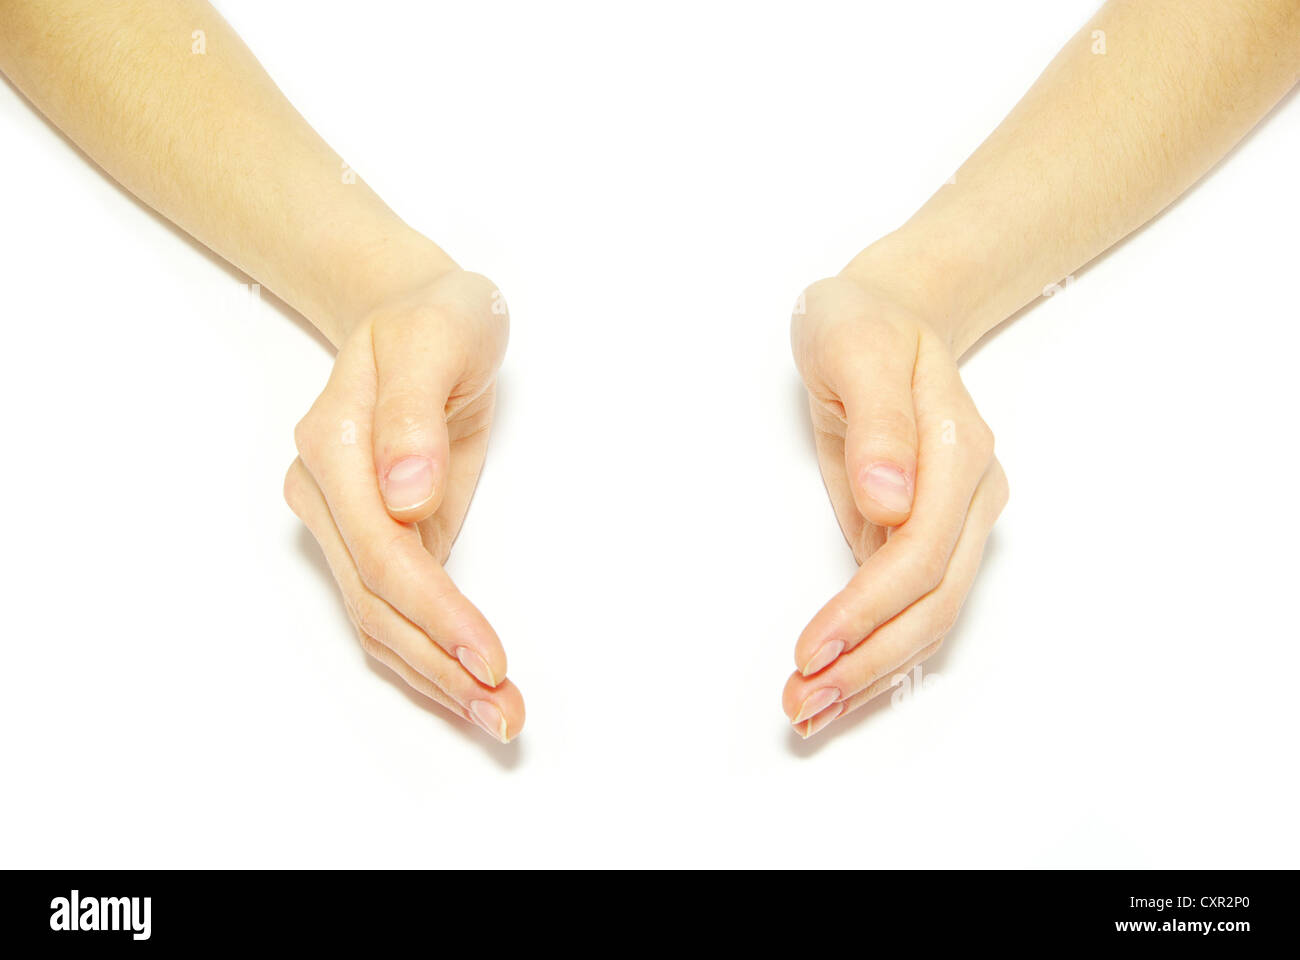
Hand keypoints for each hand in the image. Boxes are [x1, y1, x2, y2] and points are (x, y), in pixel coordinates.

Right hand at [283, 268, 522, 742]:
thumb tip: (403, 496)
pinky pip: (388, 609)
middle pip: (375, 600)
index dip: (435, 610)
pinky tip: (463, 689)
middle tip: (503, 713)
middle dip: (439, 663)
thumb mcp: (437, 338)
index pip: (381, 550)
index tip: (489, 656)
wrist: (414, 317)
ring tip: (497, 717)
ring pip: (376, 618)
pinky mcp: (369, 537)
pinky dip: (425, 654)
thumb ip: (414, 414)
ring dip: (433, 677)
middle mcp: (324, 490)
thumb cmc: (434, 320)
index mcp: (335, 442)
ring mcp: (341, 519)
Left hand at [786, 274, 1007, 737]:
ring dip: (872, 671)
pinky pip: (911, 605)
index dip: (868, 607)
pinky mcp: (930, 535)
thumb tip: (890, 500)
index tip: (811, 647)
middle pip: (934, 600)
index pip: (921, 550)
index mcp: (957, 448)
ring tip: (807, 709)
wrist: (888, 317)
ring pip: (930, 615)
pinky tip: (835, 681)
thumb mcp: (857, 348)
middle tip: (802, 705)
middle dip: (870, 661)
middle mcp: (971, 493)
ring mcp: (956, 519)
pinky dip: (875, 649)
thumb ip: (877, 423)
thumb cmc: (864, 325)